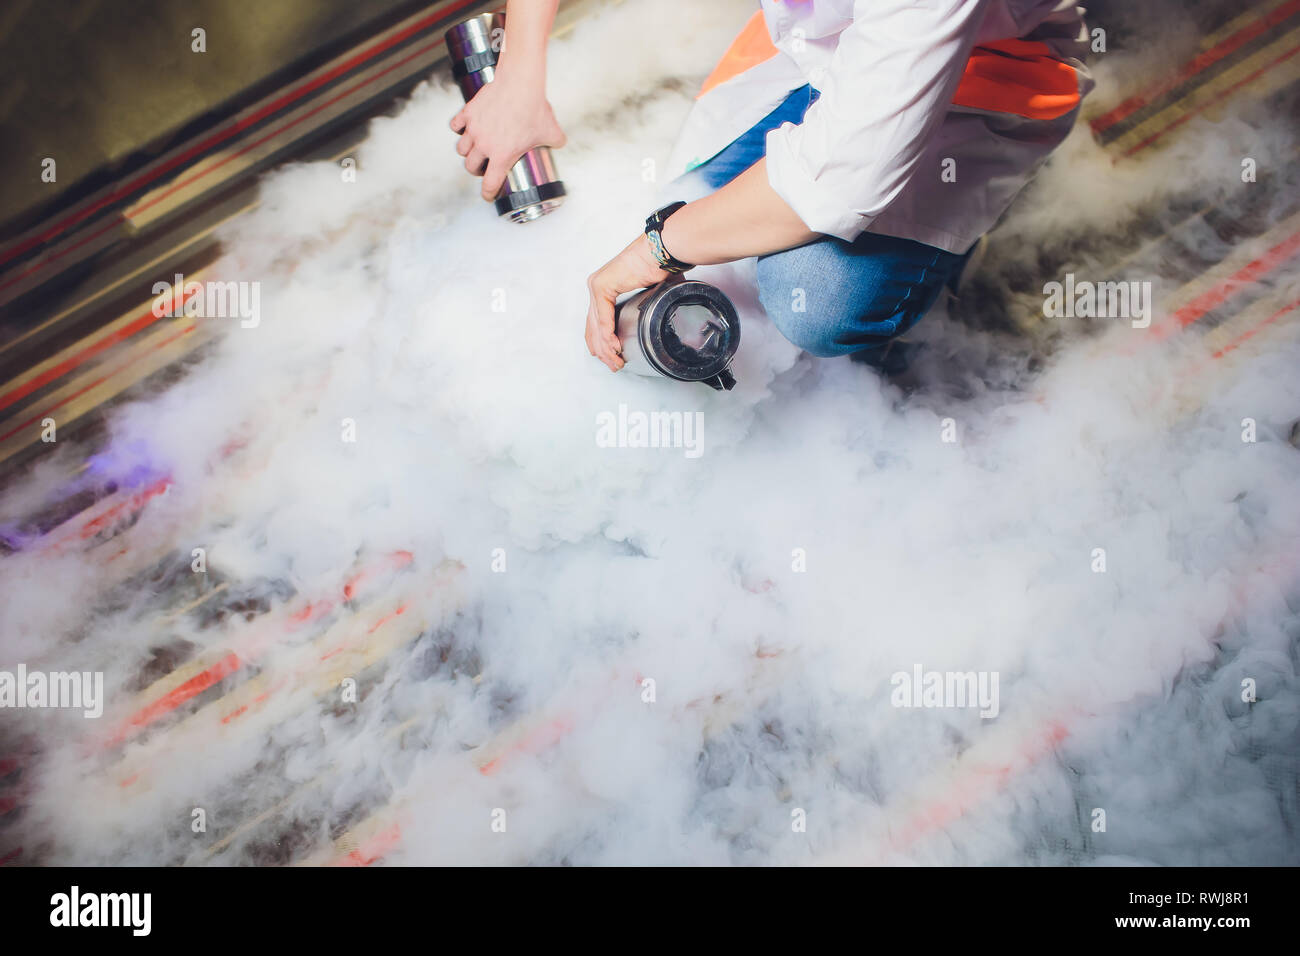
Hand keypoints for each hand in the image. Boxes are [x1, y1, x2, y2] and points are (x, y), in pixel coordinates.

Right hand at [450, 67, 565, 201]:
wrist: (520, 83)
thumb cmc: (534, 108)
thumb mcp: (550, 131)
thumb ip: (556, 141)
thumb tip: (560, 143)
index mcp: (502, 156)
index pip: (489, 184)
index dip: (488, 194)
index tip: (489, 195)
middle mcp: (484, 145)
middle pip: (470, 167)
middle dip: (476, 171)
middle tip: (484, 168)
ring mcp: (474, 129)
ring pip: (461, 149)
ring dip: (467, 152)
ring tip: (475, 149)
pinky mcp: (469, 112)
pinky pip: (455, 126)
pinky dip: (459, 129)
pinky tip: (466, 129)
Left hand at [585, 236, 671, 371]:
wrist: (660, 252)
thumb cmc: (658, 266)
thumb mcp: (648, 294)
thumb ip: (646, 307)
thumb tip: (659, 318)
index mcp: (604, 287)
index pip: (595, 321)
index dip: (600, 342)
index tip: (608, 357)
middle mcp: (597, 286)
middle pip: (593, 326)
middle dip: (603, 350)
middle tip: (613, 365)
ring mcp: (596, 286)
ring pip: (597, 325)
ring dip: (606, 347)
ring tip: (615, 361)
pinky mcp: (601, 287)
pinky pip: (603, 317)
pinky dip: (608, 334)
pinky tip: (614, 346)